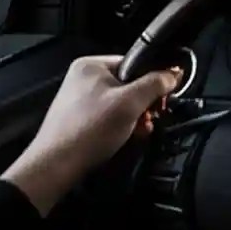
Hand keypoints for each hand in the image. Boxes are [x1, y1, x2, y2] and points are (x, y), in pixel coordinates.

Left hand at [1, 55, 181, 215]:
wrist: (57, 165)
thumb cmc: (90, 130)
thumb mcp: (130, 104)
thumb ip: (155, 85)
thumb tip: (174, 73)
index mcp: (92, 65)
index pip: (134, 64)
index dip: (152, 81)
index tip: (162, 99)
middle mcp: (84, 78)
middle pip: (129, 85)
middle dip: (144, 104)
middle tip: (151, 118)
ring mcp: (80, 100)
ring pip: (121, 103)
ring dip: (136, 117)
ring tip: (139, 131)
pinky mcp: (80, 120)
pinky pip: (110, 117)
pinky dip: (122, 126)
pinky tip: (127, 137)